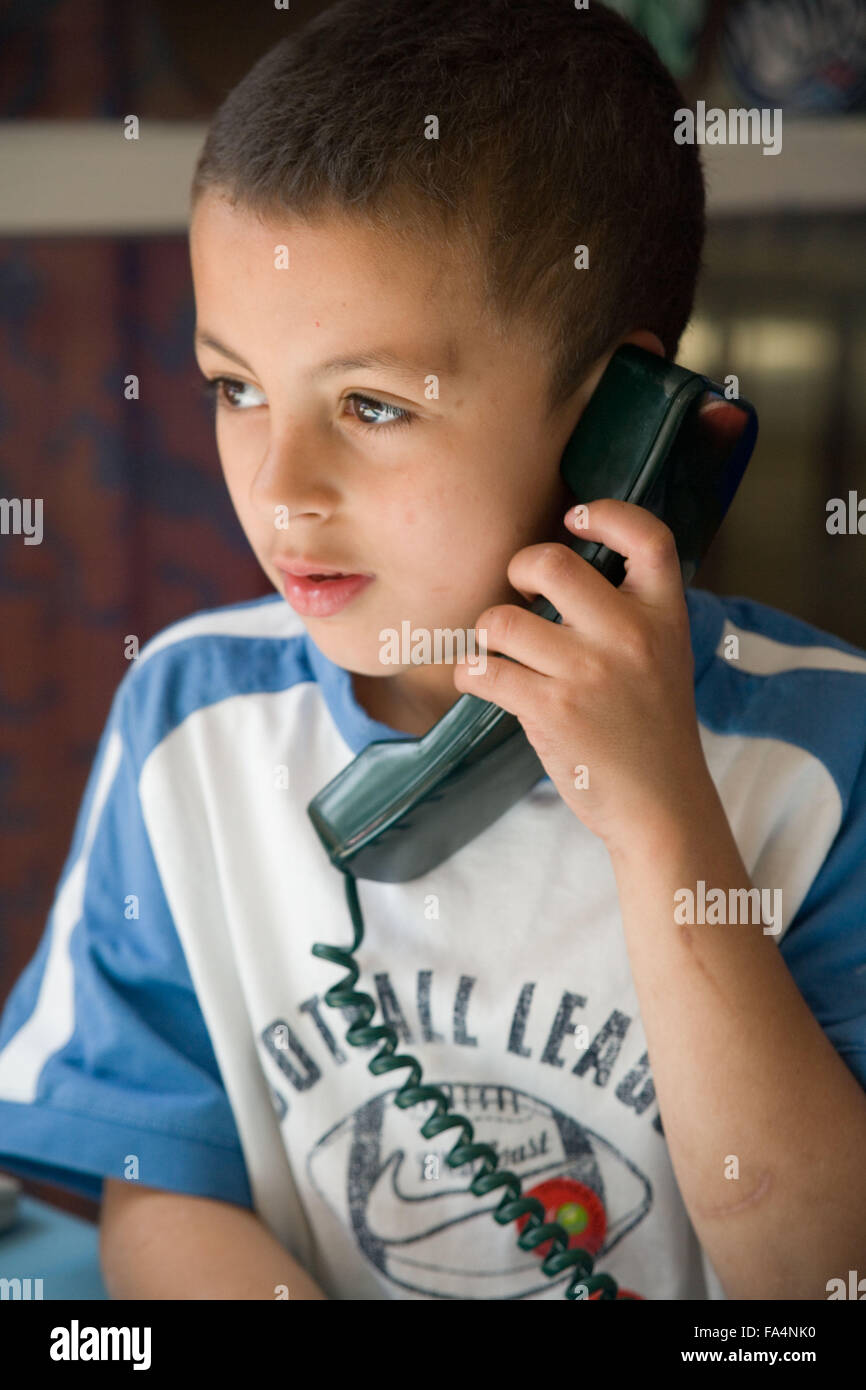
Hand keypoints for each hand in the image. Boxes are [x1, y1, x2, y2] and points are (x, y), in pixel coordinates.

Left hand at [452, 499, 712, 854]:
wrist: (662, 805)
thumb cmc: (651, 729)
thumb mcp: (663, 657)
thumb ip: (627, 614)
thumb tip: (553, 570)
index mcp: (665, 617)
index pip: (650, 538)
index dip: (607, 512)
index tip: (574, 517)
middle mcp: (630, 636)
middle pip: (552, 563)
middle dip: (519, 569)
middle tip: (522, 594)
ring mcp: (589, 672)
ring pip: (503, 619)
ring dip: (489, 635)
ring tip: (501, 654)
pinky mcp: (551, 709)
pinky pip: (483, 667)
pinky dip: (470, 672)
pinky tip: (483, 680)